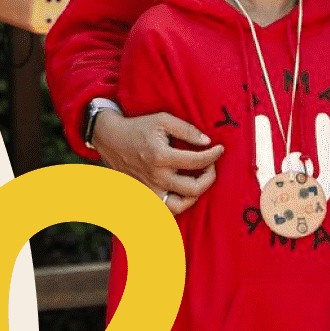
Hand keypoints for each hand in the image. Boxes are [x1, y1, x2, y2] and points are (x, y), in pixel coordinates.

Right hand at [91, 109, 223, 214]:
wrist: (110, 139)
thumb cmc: (138, 127)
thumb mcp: (163, 120)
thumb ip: (187, 130)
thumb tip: (207, 142)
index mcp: (161, 157)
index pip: (198, 162)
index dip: (214, 155)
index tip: (219, 149)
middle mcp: (156, 177)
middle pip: (194, 189)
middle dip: (209, 177)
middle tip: (210, 166)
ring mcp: (148, 189)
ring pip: (179, 207)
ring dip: (193, 196)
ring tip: (197, 182)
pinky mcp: (143, 195)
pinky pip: (164, 210)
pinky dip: (176, 205)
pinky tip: (182, 191)